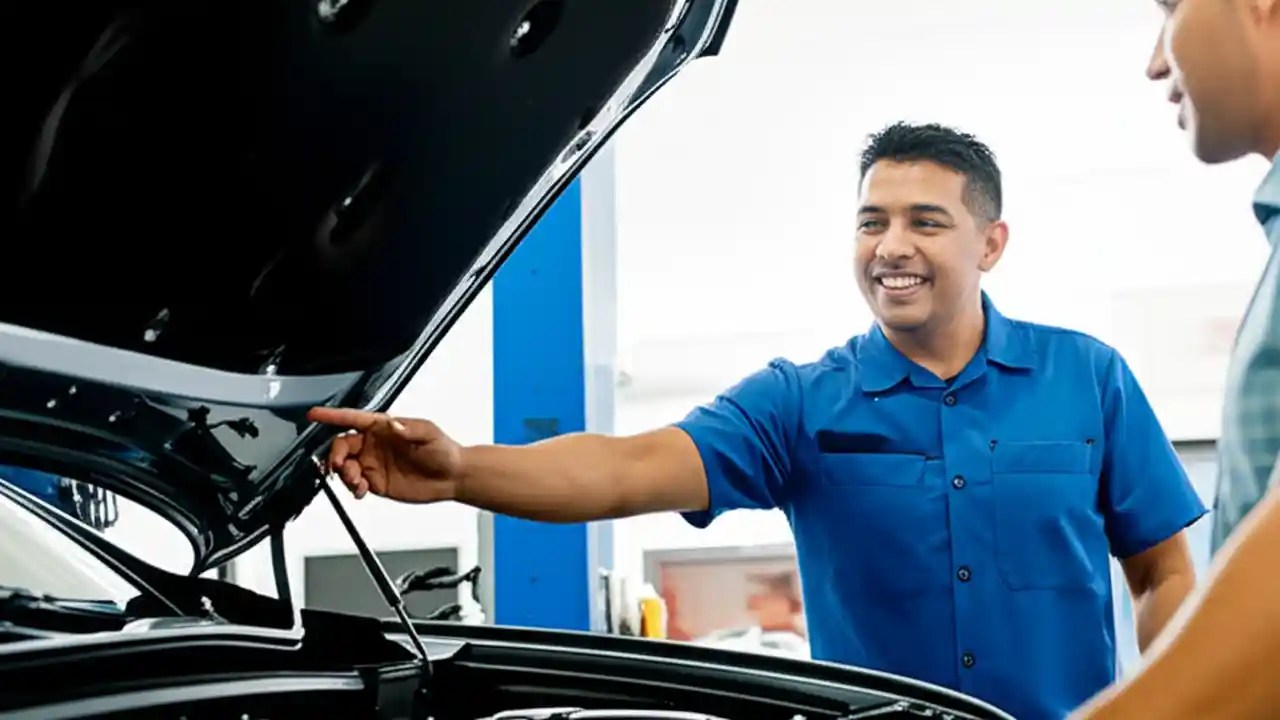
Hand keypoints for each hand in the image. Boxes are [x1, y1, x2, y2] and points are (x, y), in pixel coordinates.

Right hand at [307, 407, 464, 502]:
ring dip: (343, 474)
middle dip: (335, 454)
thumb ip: (410, 429)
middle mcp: (373, 444)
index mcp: (383, 427)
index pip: (353, 419)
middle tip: (340, 465)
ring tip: (356, 482)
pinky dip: (352, 488)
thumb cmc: (443, 450)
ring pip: (344, 466)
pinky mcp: (376, 482)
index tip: (314, 415)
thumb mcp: (429, 434)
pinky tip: (360, 490)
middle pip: (342, 445)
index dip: (332, 416)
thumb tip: (394, 425)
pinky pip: (355, 483)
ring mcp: (372, 463)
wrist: (451, 477)